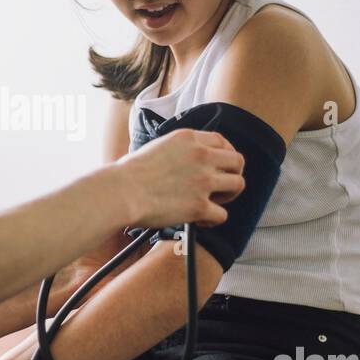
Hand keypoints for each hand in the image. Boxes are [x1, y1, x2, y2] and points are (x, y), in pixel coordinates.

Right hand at [117, 129, 243, 228]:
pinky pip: (222, 215)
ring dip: (228, 195)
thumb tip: (187, 162)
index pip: (222, 141)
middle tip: (221, 186)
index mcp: (189, 139)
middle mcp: (201, 156)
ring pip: (238, 185)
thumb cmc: (130, 173)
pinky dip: (214, 220)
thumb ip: (179, 149)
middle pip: (238, 161)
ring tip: (214, 202)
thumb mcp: (158, 146)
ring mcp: (203, 181)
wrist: (121, 192)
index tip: (221, 165)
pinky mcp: (199, 206)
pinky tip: (201, 220)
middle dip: (233, 174)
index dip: (226, 154)